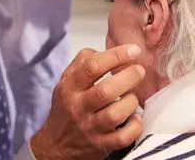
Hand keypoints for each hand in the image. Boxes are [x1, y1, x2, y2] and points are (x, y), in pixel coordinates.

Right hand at [30, 45, 144, 159]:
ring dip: (131, 101)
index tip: (132, 50)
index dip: (115, 56)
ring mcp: (89, 127)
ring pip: (115, 114)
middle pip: (106, 91)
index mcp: (70, 87)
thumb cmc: (66, 106)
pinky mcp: (100, 144)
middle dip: (129, 77)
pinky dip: (134, 127)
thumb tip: (109, 51)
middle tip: (139, 70)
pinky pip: (122, 138)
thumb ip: (84, 61)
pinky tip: (135, 118)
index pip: (92, 67)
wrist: (55, 143)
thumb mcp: (67, 79)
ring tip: (133, 95)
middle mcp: (78, 107)